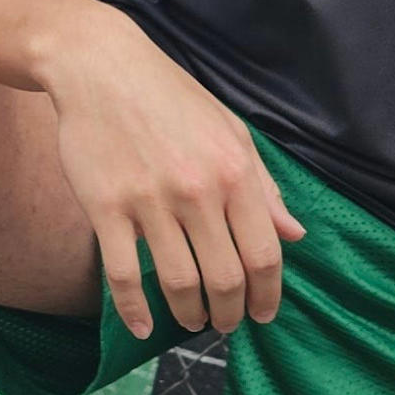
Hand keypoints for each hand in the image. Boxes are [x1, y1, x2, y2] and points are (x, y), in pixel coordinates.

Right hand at [36, 3, 301, 337]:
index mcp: (235, 172)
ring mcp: (149, 201)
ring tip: (192, 320)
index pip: (264, 254)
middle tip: (226, 323)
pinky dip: (134, 311)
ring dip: (188, 315)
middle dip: (230, 313)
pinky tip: (142, 327)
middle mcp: (197, 191)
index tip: (263, 315)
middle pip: (224, 278)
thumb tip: (295, 234)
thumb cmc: (170, 98)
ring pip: (178, 283)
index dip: (268, 295)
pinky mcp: (105, 208)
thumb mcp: (231, 131)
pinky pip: (123, 275)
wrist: (100, 67)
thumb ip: (263, 186)